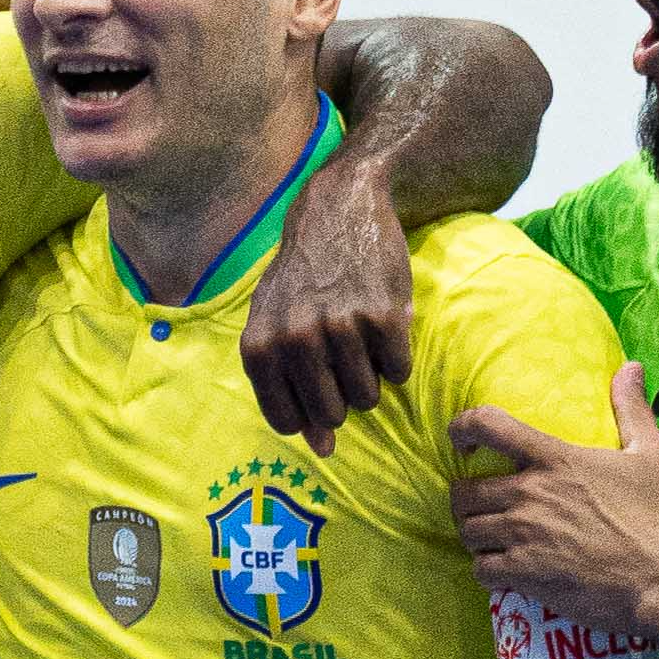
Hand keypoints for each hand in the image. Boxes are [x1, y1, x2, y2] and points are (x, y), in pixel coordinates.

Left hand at [244, 156, 413, 457]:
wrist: (340, 209)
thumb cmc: (302, 276)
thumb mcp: (276, 324)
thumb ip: (288, 388)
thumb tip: (324, 450)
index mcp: (260, 345)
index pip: (287, 421)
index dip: (306, 416)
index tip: (315, 392)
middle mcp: (297, 339)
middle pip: (331, 415)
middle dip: (341, 398)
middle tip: (339, 356)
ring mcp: (342, 328)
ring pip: (368, 399)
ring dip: (370, 378)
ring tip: (358, 338)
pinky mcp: (385, 317)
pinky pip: (398, 373)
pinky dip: (395, 357)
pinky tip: (380, 324)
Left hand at [452, 365, 658, 658]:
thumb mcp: (651, 454)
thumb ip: (632, 409)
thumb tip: (631, 368)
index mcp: (555, 459)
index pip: (489, 425)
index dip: (463, 428)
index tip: (461, 441)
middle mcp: (531, 493)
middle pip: (465, 492)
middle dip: (468, 499)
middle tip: (483, 507)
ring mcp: (524, 534)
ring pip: (468, 531)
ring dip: (476, 535)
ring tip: (493, 540)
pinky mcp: (526, 573)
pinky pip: (481, 569)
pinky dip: (488, 570)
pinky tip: (505, 571)